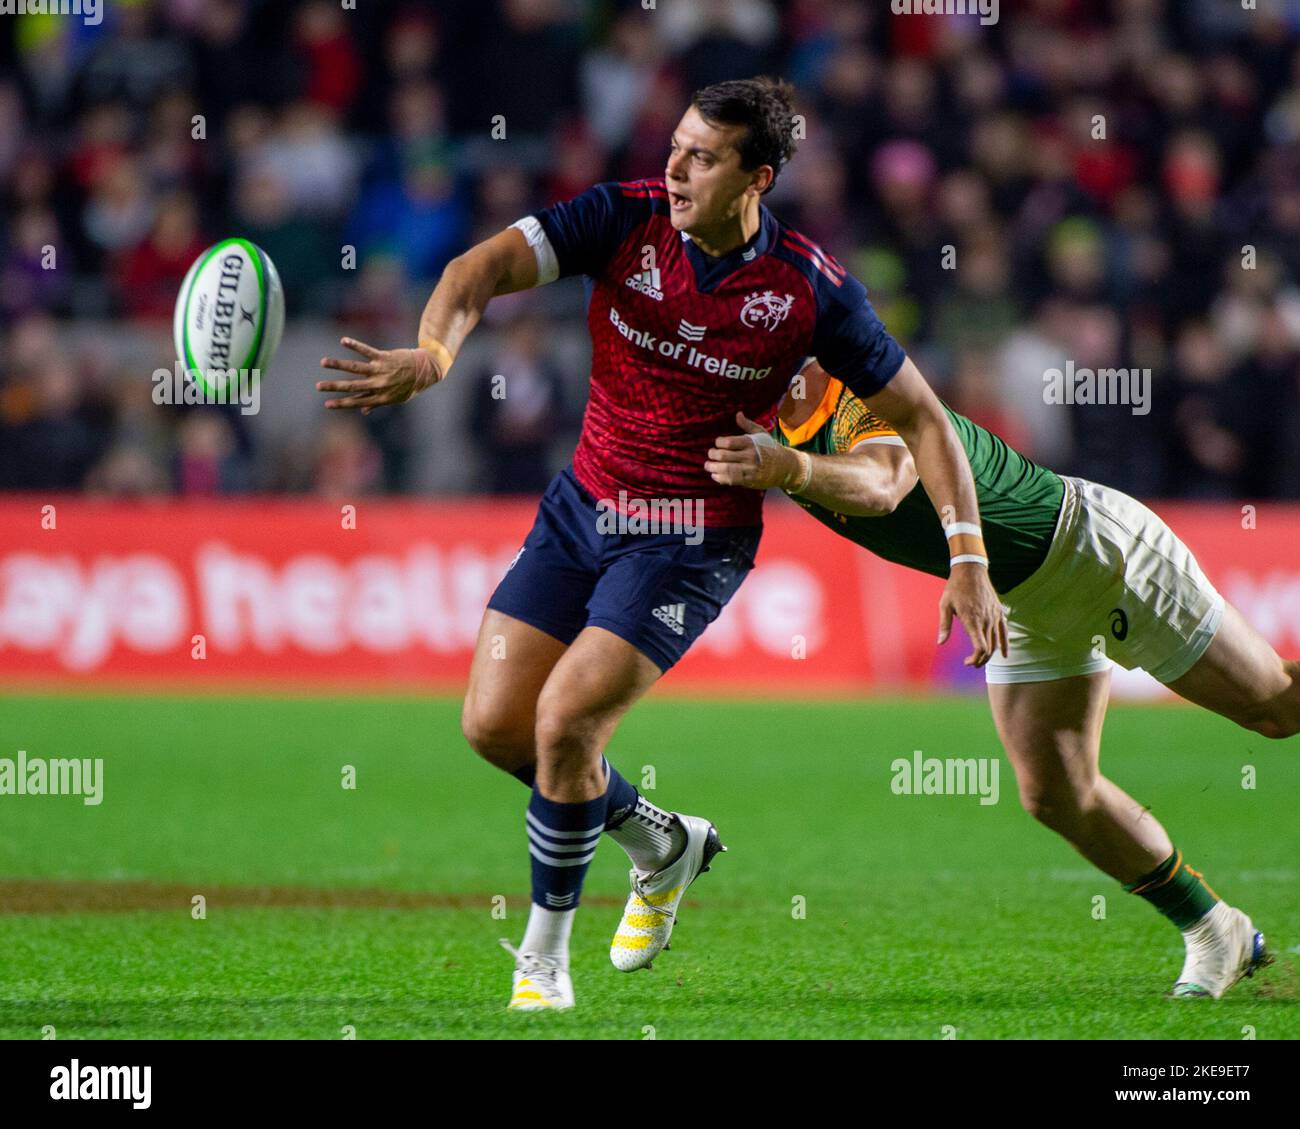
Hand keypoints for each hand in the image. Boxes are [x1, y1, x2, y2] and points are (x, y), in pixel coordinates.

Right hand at [316, 337, 441, 414]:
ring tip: (323, 362)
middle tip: (318, 386)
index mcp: (381, 397)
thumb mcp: (396, 398)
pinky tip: (343, 340)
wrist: (425, 370)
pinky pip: (366, 350)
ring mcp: (381, 370)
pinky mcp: (384, 357)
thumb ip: (377, 403)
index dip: (341, 404)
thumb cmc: (409, 386)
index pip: (357, 402)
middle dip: (334, 387)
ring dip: (338, 364)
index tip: (327, 404)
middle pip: (352, 386)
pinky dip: (354, 345)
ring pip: (355, 368)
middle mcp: (379, 385)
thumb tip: (363, 411)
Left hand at [705, 412, 796, 489]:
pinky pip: (731, 480)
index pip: (728, 442)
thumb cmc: (770, 448)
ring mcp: (749, 470)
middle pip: (724, 456)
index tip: (717, 443)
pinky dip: (720, 478)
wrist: (785, 467)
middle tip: (710, 454)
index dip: (719, 442)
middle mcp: (750, 456)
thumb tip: (738, 414)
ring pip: (725, 469)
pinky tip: (715, 475)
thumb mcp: (761, 434)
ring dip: (713, 467)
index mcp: (751, 443)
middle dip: (713, 455)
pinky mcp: (749, 481)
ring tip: (708, 465)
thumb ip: (747, 425)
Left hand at [938, 562, 1008, 666]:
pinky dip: (1005, 644)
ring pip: (997, 642)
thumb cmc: (955, 588)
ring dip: (990, 654)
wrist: (971, 571)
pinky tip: (1005, 654)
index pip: (980, 648)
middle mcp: (986, 620)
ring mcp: (995, 616)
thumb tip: (940, 643)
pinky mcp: (999, 612)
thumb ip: (944, 625)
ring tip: (981, 660)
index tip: (967, 662)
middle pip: (989, 649)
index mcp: (972, 620)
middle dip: (980, 660)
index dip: (975, 659)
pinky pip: (1005, 631)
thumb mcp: (944, 605)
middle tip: (971, 663)